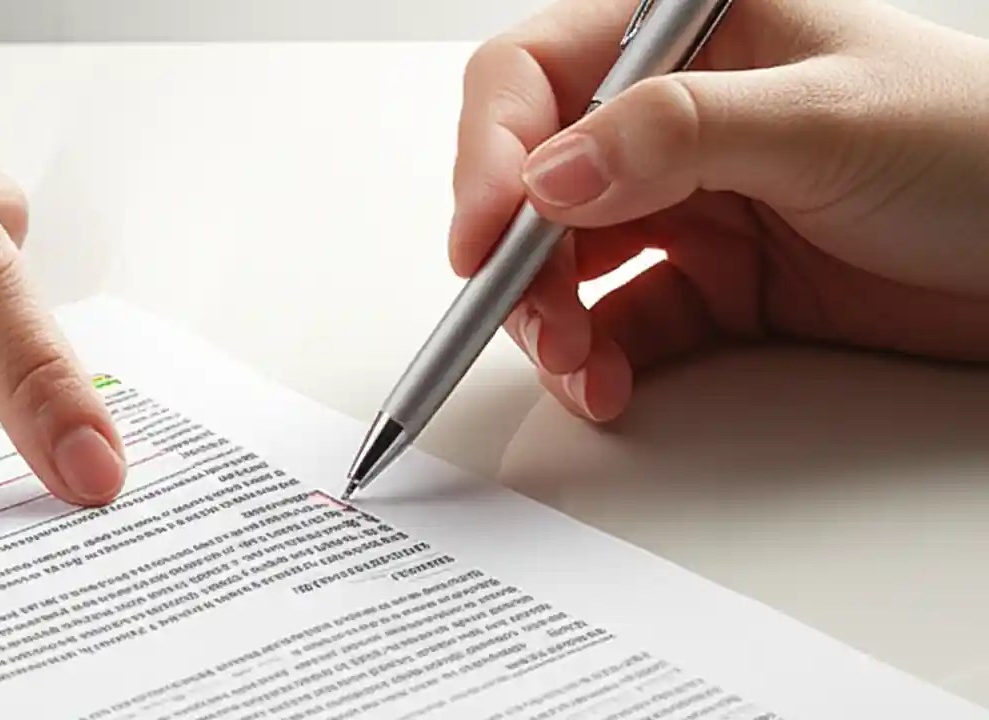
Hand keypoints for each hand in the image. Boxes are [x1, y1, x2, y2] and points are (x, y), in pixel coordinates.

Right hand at [451, 0, 988, 421]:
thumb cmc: (982, 148)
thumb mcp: (828, 122)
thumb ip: (678, 134)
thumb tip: (548, 172)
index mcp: (693, 35)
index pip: (539, 75)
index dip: (492, 152)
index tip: (484, 232)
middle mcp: (674, 118)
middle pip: (534, 179)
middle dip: (520, 256)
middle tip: (535, 316)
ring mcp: (688, 202)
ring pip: (565, 259)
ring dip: (550, 318)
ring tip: (577, 363)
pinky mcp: (709, 281)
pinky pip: (619, 320)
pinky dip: (599, 357)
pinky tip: (608, 380)